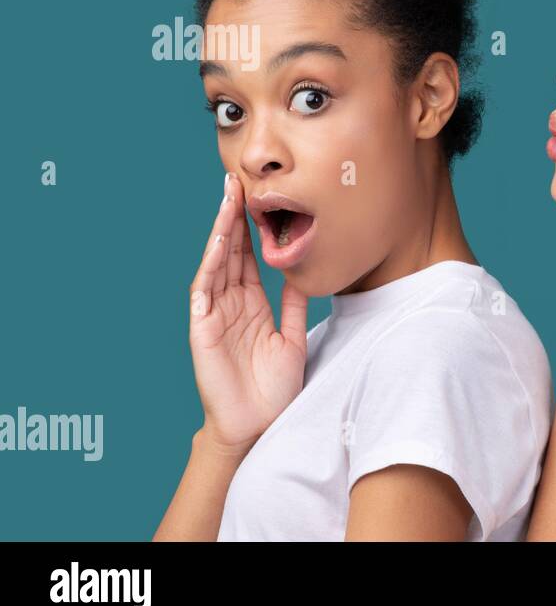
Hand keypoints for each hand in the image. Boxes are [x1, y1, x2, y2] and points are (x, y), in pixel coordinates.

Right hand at [188, 173, 309, 452]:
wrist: (258, 424)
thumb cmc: (274, 387)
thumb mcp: (292, 336)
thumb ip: (293, 303)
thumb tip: (302, 270)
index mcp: (252, 302)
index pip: (248, 255)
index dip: (250, 225)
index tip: (256, 195)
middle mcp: (230, 303)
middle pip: (230, 251)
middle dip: (231, 217)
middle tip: (236, 182)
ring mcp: (214, 314)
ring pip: (216, 264)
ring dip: (220, 232)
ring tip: (227, 201)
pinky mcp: (203, 329)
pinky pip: (205, 291)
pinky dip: (211, 266)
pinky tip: (219, 244)